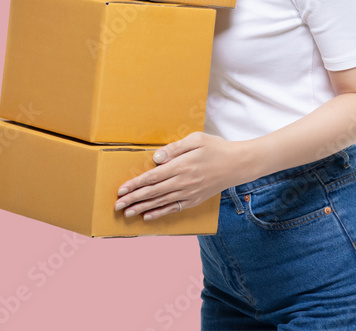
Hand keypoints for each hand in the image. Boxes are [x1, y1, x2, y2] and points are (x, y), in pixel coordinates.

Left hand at [114, 131, 245, 221]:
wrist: (238, 165)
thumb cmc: (216, 148)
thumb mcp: (196, 139)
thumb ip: (175, 148)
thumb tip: (156, 158)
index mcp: (182, 166)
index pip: (152, 177)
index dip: (135, 184)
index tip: (121, 189)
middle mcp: (183, 182)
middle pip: (153, 192)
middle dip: (133, 199)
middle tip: (116, 205)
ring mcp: (189, 193)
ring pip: (160, 203)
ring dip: (142, 208)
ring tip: (127, 213)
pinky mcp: (194, 200)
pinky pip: (174, 209)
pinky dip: (159, 213)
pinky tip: (148, 216)